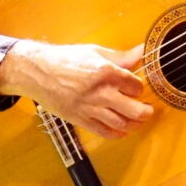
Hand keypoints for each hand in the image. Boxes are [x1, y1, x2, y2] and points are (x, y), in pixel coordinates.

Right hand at [0, 40, 152, 138]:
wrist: (38, 72)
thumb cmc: (65, 60)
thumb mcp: (95, 52)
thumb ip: (121, 57)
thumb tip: (143, 52)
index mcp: (106, 72)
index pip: (136, 86)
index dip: (139, 88)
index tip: (136, 88)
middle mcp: (101, 92)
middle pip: (135, 110)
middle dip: (145, 111)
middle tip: (147, 110)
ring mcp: (91, 108)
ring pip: (122, 124)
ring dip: (134, 124)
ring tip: (137, 120)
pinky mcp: (81, 119)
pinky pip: (104, 132)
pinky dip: (117, 134)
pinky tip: (121, 130)